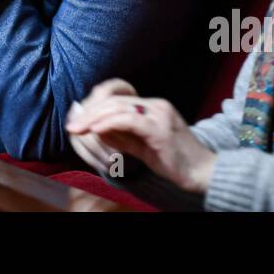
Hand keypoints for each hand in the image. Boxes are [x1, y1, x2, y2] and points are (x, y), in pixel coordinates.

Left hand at [66, 78, 216, 194]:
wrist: (201, 173)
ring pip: (120, 108)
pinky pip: (130, 121)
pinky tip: (95, 130)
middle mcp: (157, 105)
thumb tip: (95, 129)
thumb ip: (120, 136)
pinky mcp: (160, 128)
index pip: (117, 100)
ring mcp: (160, 114)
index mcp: (153, 106)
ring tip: (78, 128)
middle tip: (72, 125)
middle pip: (115, 101)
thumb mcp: (141, 146)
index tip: (77, 121)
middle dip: (89, 112)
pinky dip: (110, 123)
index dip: (94, 109)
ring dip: (94, 118)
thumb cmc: (173, 161)